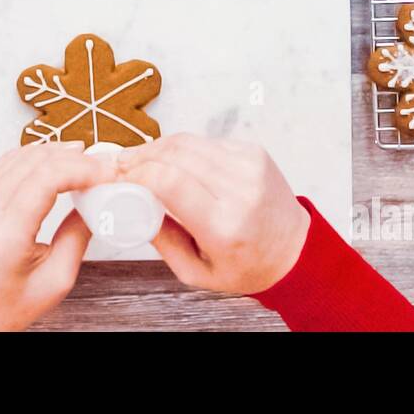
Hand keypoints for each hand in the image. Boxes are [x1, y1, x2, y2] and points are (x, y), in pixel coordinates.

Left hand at [0, 141, 115, 330]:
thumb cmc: (5, 304)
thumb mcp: (55, 280)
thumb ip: (77, 236)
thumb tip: (95, 201)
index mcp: (5, 236)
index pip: (46, 179)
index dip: (81, 167)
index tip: (104, 172)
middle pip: (35, 160)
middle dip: (74, 157)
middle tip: (99, 166)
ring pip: (21, 155)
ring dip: (55, 153)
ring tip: (82, 161)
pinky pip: (6, 161)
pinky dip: (34, 157)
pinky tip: (54, 162)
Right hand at [118, 133, 309, 294]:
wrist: (294, 250)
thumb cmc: (246, 265)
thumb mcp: (196, 272)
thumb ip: (161, 240)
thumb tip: (132, 203)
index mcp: (224, 226)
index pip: (170, 182)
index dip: (137, 173)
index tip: (119, 178)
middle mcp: (240, 190)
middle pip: (175, 155)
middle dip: (140, 156)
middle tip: (119, 165)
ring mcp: (249, 166)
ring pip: (188, 141)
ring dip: (156, 147)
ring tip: (137, 159)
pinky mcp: (253, 151)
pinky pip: (205, 141)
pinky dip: (181, 147)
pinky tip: (168, 159)